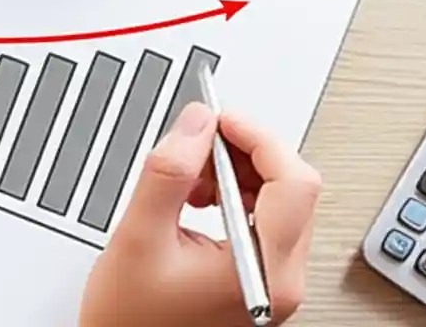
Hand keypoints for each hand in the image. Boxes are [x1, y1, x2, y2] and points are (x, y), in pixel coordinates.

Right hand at [80, 103, 320, 326]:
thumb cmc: (132, 323)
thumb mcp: (139, 238)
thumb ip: (169, 174)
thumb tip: (198, 124)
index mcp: (265, 275)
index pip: (293, 183)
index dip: (258, 138)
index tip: (222, 119)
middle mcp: (282, 280)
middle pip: (292, 186)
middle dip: (244, 153)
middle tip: (200, 141)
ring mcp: (275, 280)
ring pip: (280, 196)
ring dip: (236, 171)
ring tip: (190, 179)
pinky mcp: (262, 276)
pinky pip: (266, 215)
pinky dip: (234, 192)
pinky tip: (198, 195)